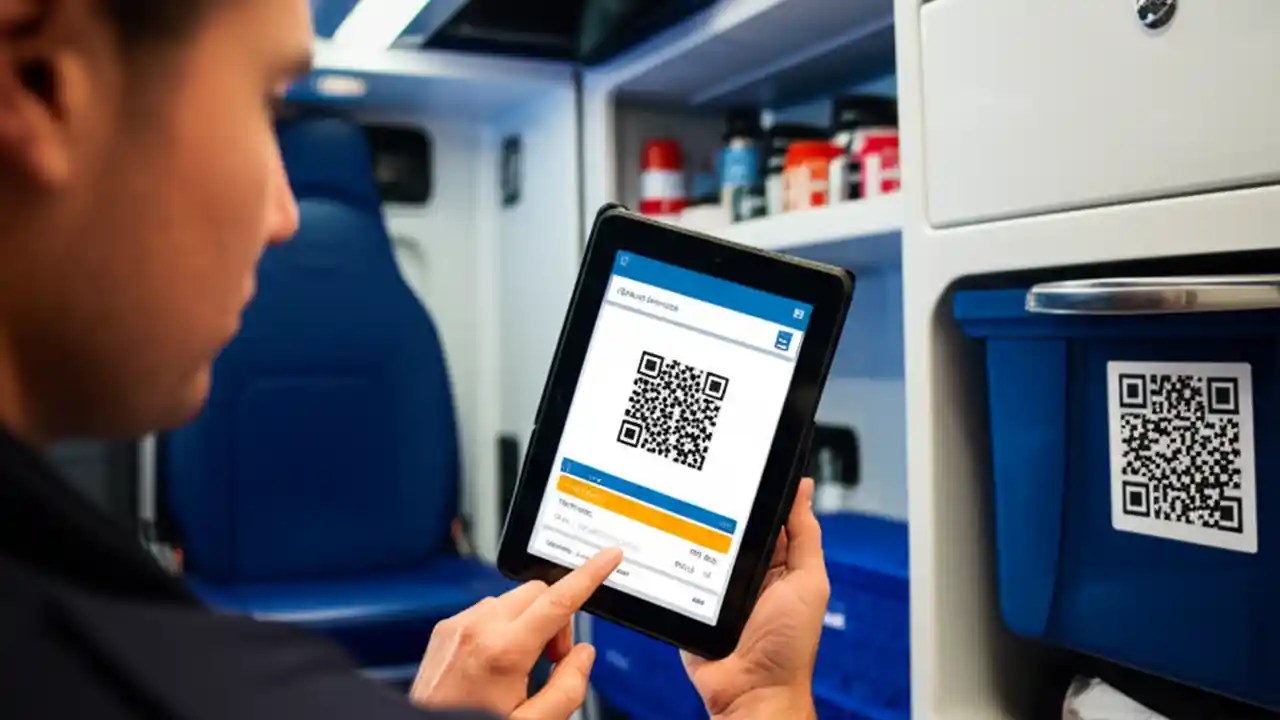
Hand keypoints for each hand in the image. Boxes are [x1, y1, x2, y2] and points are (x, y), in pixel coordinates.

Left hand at [410, 548, 623, 718]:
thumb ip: (567, 689)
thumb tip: (582, 655)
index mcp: (503, 652)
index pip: (558, 600)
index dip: (590, 575)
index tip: (608, 557)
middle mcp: (477, 629)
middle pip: (538, 593)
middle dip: (556, 619)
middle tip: (554, 659)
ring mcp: (457, 627)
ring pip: (513, 601)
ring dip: (529, 623)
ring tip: (523, 666)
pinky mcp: (444, 630)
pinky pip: (487, 610)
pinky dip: (503, 626)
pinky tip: (497, 662)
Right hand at [682, 478, 827, 719]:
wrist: (751, 692)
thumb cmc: (788, 647)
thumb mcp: (808, 582)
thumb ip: (805, 536)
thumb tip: (803, 488)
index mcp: (776, 563)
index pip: (762, 517)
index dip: (751, 492)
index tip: (736, 462)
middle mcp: (744, 572)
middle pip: (724, 528)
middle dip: (713, 510)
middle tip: (697, 482)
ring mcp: (714, 590)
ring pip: (696, 548)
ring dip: (687, 536)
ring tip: (674, 510)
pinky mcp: (688, 604)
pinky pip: (673, 577)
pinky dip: (667, 564)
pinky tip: (658, 543)